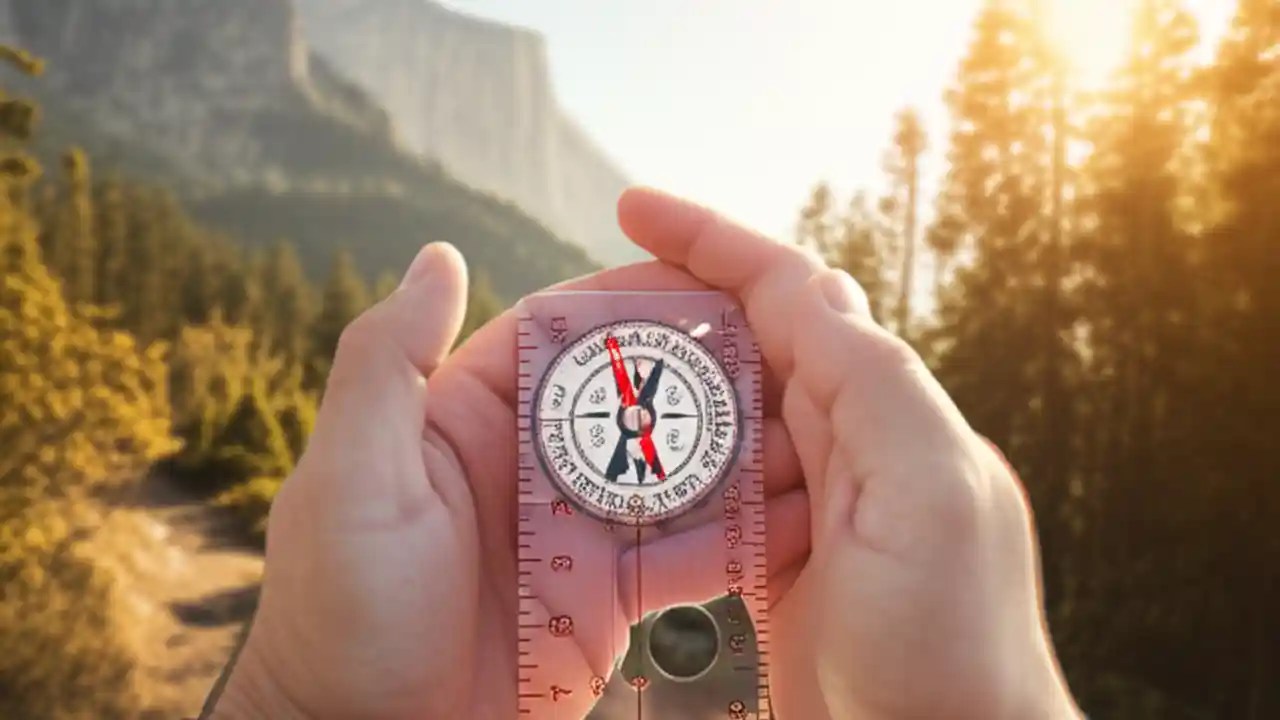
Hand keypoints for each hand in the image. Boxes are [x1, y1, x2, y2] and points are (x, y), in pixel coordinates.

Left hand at [207, 241, 809, 718]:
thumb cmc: (338, 615)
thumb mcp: (353, 478)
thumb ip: (389, 363)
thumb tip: (440, 256)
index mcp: (467, 417)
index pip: (565, 333)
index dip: (637, 300)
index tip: (713, 274)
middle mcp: (528, 465)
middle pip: (636, 397)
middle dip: (708, 373)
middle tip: (794, 348)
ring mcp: (573, 532)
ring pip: (673, 474)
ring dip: (738, 451)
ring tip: (816, 426)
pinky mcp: (606, 598)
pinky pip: (684, 555)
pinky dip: (740, 539)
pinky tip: (799, 516)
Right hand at [616, 189, 1081, 718]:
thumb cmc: (953, 647)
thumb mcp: (930, 500)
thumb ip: (878, 387)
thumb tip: (817, 288)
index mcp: (884, 410)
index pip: (790, 290)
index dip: (710, 240)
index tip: (632, 208)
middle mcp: (852, 441)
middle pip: (750, 337)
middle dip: (671, 303)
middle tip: (585, 306)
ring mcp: (815, 501)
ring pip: (725, 409)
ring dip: (659, 383)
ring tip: (586, 381)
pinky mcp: (782, 560)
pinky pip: (715, 488)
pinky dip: (668, 465)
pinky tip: (625, 470)